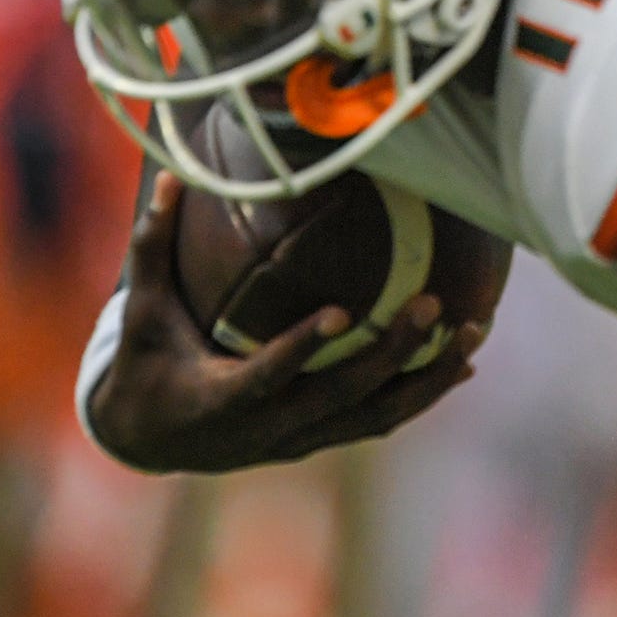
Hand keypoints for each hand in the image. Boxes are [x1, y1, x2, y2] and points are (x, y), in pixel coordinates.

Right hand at [89, 173, 487, 472]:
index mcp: (218, 399)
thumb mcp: (143, 312)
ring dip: (426, 379)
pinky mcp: (318, 441)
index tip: (343, 312)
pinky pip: (379, 420)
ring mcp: (297, 440)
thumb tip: (171, 175)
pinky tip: (463, 363)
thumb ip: (154, 247)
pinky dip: (422, 394)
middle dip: (392, 353)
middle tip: (433, 303)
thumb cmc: (147, 362)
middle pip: (341, 395)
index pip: (266, 374)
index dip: (301, 347)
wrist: (147, 440)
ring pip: (373, 417)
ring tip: (473, 333)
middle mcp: (265, 429)